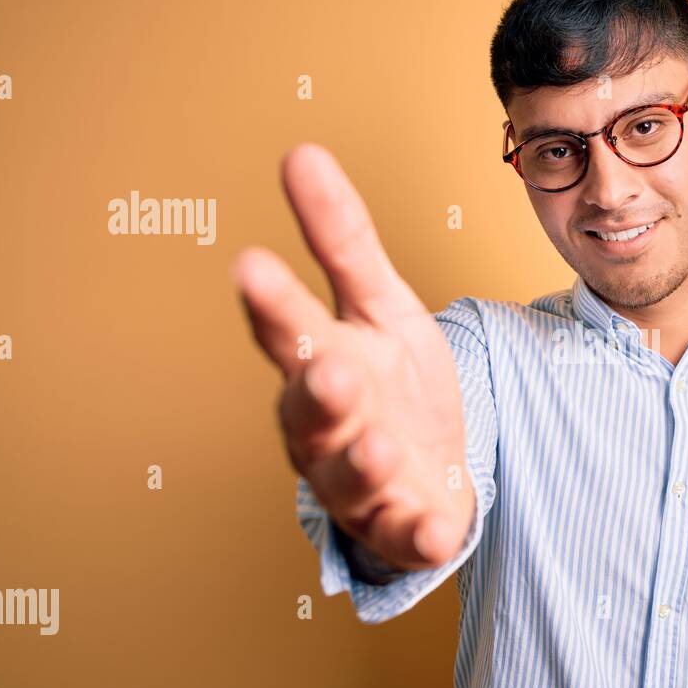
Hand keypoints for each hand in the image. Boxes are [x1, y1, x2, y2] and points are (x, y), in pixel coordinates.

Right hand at [231, 143, 474, 571]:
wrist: (425, 467)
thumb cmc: (390, 381)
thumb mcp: (379, 302)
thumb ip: (342, 238)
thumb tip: (301, 152)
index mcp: (317, 363)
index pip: (288, 328)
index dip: (270, 302)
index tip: (251, 263)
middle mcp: (326, 427)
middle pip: (310, 411)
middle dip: (317, 392)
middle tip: (329, 369)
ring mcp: (360, 482)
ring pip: (348, 476)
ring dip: (360, 460)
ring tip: (378, 445)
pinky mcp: (400, 525)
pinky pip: (405, 535)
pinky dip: (419, 533)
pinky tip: (436, 528)